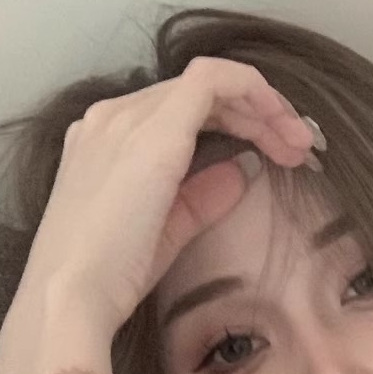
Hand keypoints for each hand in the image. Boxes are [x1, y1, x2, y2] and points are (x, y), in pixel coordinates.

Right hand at [17, 57, 321, 336]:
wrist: (73, 293)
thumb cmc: (108, 277)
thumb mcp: (166, 232)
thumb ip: (201, 198)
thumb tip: (241, 172)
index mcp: (107, 141)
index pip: (180, 113)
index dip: (234, 124)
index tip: (274, 156)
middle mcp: (113, 116)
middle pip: (197, 95)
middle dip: (257, 115)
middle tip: (299, 150)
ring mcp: (129, 116)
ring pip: (210, 84)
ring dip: (262, 108)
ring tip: (299, 145)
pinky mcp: (156, 128)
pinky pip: (214, 80)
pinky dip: (255, 93)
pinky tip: (282, 127)